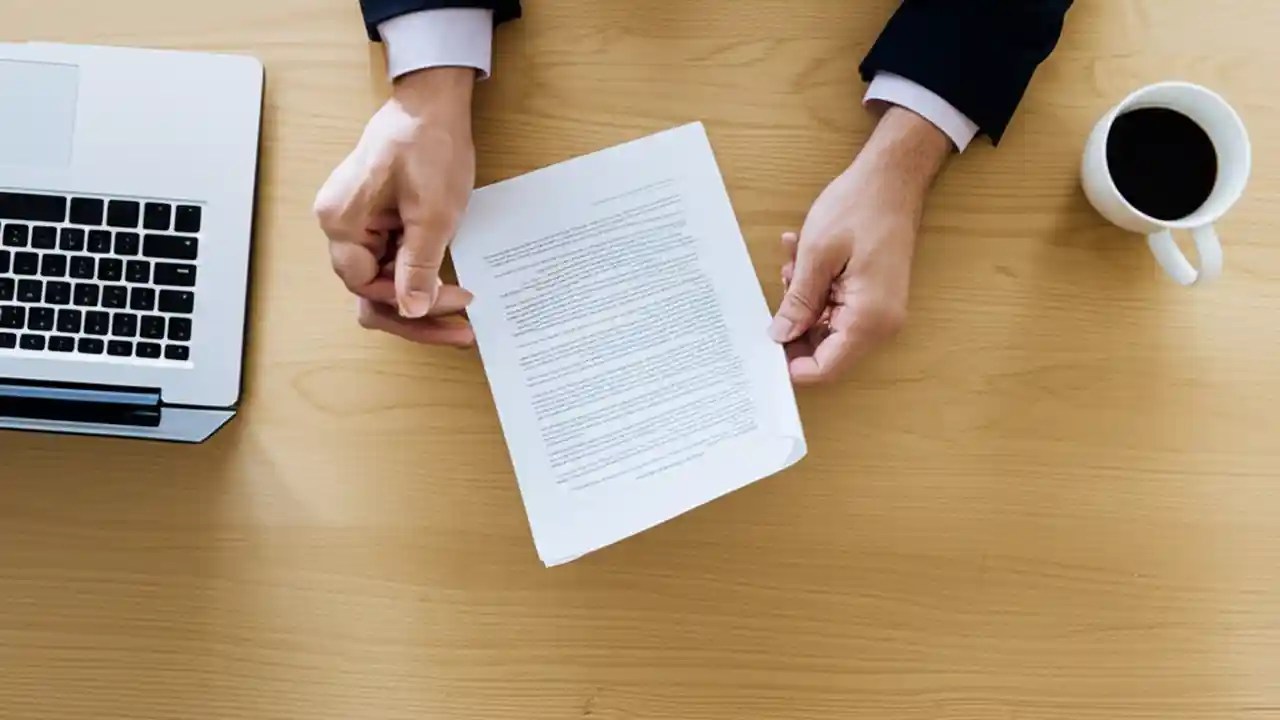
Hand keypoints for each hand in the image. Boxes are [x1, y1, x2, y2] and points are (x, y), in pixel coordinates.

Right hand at [314, 67, 477, 346]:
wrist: (432, 103)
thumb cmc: (429, 145)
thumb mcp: (433, 214)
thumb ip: (419, 267)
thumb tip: (410, 312)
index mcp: (342, 223)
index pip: (367, 288)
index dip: (410, 304)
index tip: (454, 304)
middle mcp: (340, 225)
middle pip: (371, 291)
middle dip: (415, 314)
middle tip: (462, 330)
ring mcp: (355, 222)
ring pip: (382, 280)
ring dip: (419, 298)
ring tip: (461, 312)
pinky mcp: (374, 219)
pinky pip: (391, 260)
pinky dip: (418, 275)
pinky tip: (448, 286)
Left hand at [771, 107, 951, 383]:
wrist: (893, 178)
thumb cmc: (859, 208)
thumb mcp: (816, 254)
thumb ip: (798, 302)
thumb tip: (780, 336)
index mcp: (869, 319)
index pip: (827, 367)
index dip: (793, 364)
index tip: (765, 348)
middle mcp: (880, 324)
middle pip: (826, 350)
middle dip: (794, 324)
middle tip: (779, 287)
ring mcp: (879, 311)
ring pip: (827, 327)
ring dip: (802, 301)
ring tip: (792, 262)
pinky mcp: (873, 297)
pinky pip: (836, 308)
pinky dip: (815, 290)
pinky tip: (802, 260)